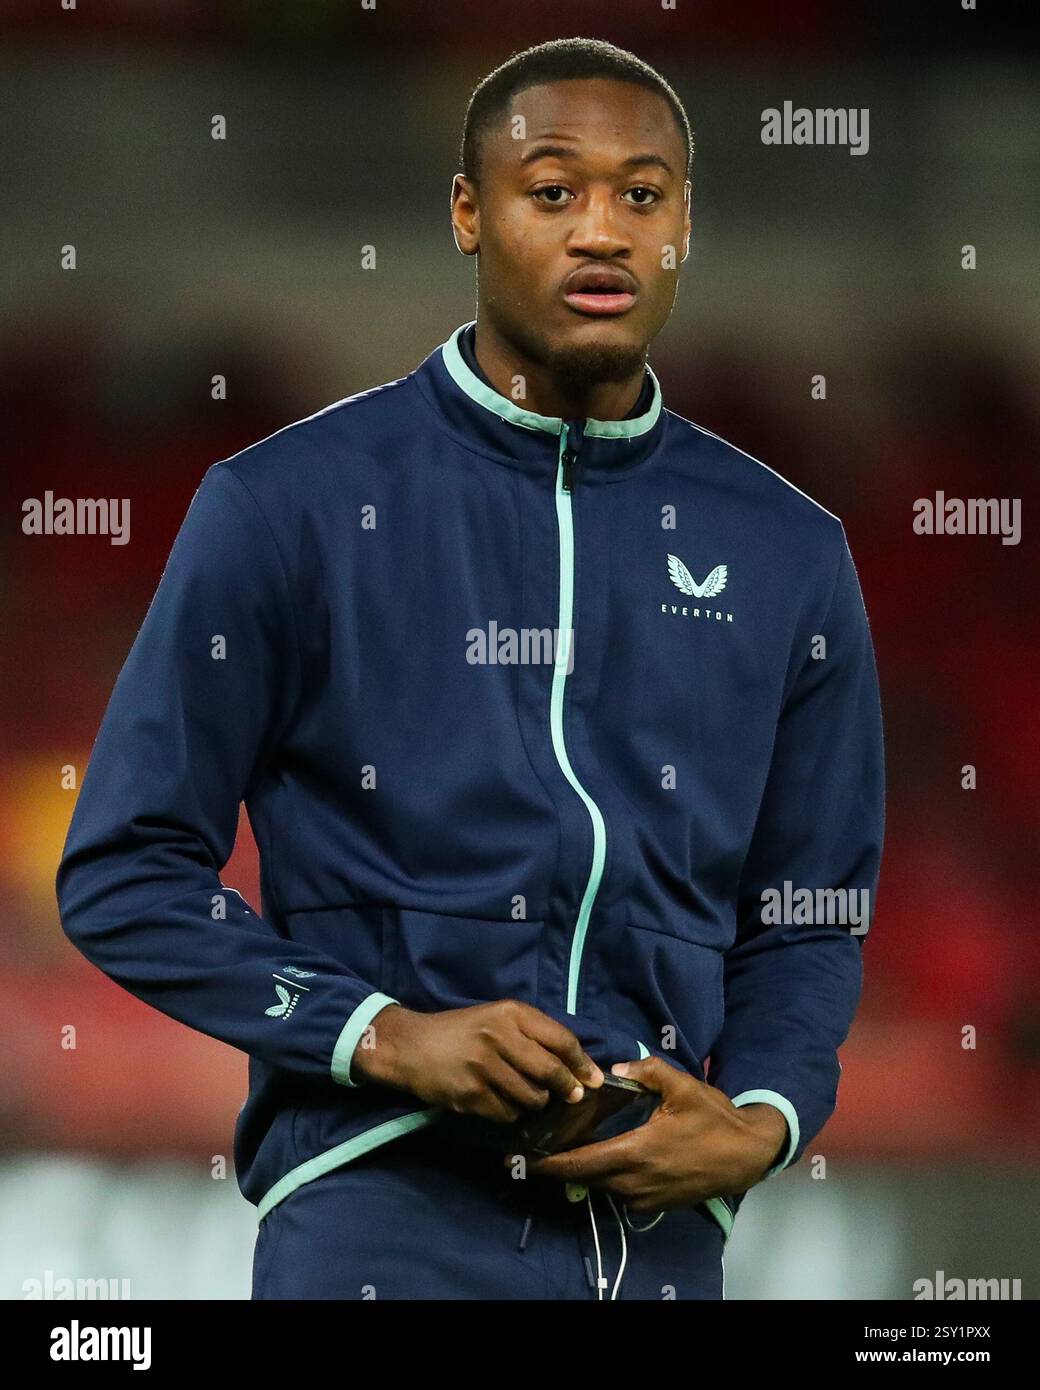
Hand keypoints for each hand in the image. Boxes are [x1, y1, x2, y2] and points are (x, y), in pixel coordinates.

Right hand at [350, 999, 603, 1122]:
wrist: (410, 1046)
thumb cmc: (460, 1031)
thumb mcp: (496, 1019)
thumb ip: (532, 1036)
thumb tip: (576, 1067)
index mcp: (510, 1014)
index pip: (561, 1039)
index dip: (582, 1063)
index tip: (595, 1080)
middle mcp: (499, 1037)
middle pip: (550, 1071)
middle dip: (568, 1089)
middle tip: (573, 1097)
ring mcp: (484, 1067)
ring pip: (532, 1097)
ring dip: (535, 1102)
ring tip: (525, 1095)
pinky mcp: (471, 1094)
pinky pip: (507, 1113)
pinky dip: (509, 1112)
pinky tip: (498, 1101)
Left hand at [507, 1055, 787, 1210]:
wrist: (747, 1155)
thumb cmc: (714, 1119)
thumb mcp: (683, 1086)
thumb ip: (647, 1072)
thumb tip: (615, 1067)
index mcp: (636, 1153)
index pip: (580, 1164)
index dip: (548, 1165)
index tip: (521, 1159)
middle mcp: (635, 1183)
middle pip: (585, 1179)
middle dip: (558, 1167)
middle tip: (534, 1150)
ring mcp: (646, 1198)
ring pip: (601, 1187)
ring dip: (583, 1173)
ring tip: (564, 1150)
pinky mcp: (656, 1206)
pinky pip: (620, 1194)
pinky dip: (605, 1179)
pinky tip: (603, 1158)